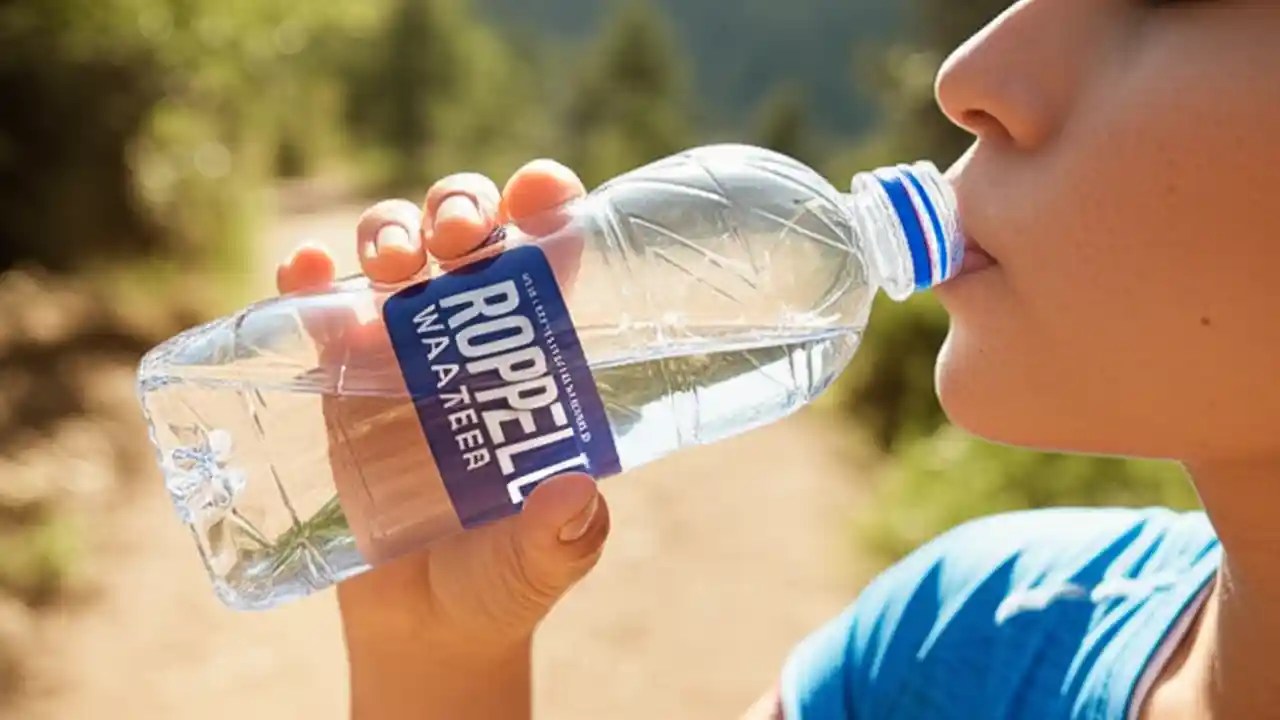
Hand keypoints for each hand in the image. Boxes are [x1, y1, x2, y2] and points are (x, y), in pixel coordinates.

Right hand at [276, 160, 603, 718]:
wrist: (424, 626)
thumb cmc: (501, 579)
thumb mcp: (540, 562)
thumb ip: (564, 539)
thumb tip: (575, 499)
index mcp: (537, 354)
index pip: (550, 253)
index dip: (547, 204)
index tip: (541, 194)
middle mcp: (471, 338)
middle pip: (466, 234)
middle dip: (459, 208)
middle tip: (457, 236)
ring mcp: (400, 352)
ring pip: (392, 254)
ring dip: (386, 228)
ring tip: (388, 261)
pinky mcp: (337, 381)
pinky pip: (315, 313)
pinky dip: (304, 281)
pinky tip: (302, 271)